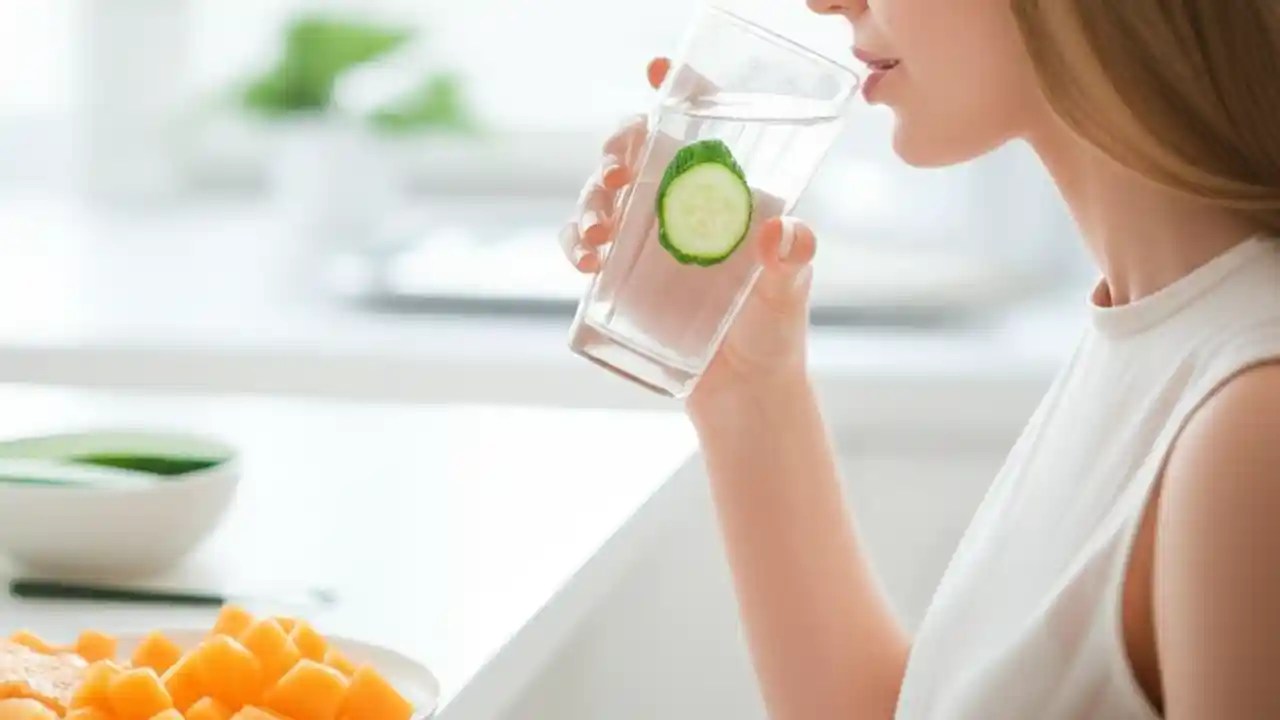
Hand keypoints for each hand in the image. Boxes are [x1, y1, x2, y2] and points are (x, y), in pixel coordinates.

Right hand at [560, 57, 818, 412]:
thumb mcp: (788, 295)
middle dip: (616, 149)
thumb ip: (791, 264)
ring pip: (604, 195)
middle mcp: (682, 208)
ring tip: (593, 231)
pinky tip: (582, 258)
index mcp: (725, 195)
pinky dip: (573, 242)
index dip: (675, 95)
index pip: (698, 131)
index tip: (656, 71)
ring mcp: (648, 242)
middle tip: (615, 172)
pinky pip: (585, 245)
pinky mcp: (622, 277)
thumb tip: (785, 235)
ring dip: (588, 199)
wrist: (743, 396)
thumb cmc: (773, 335)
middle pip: (638, 154)